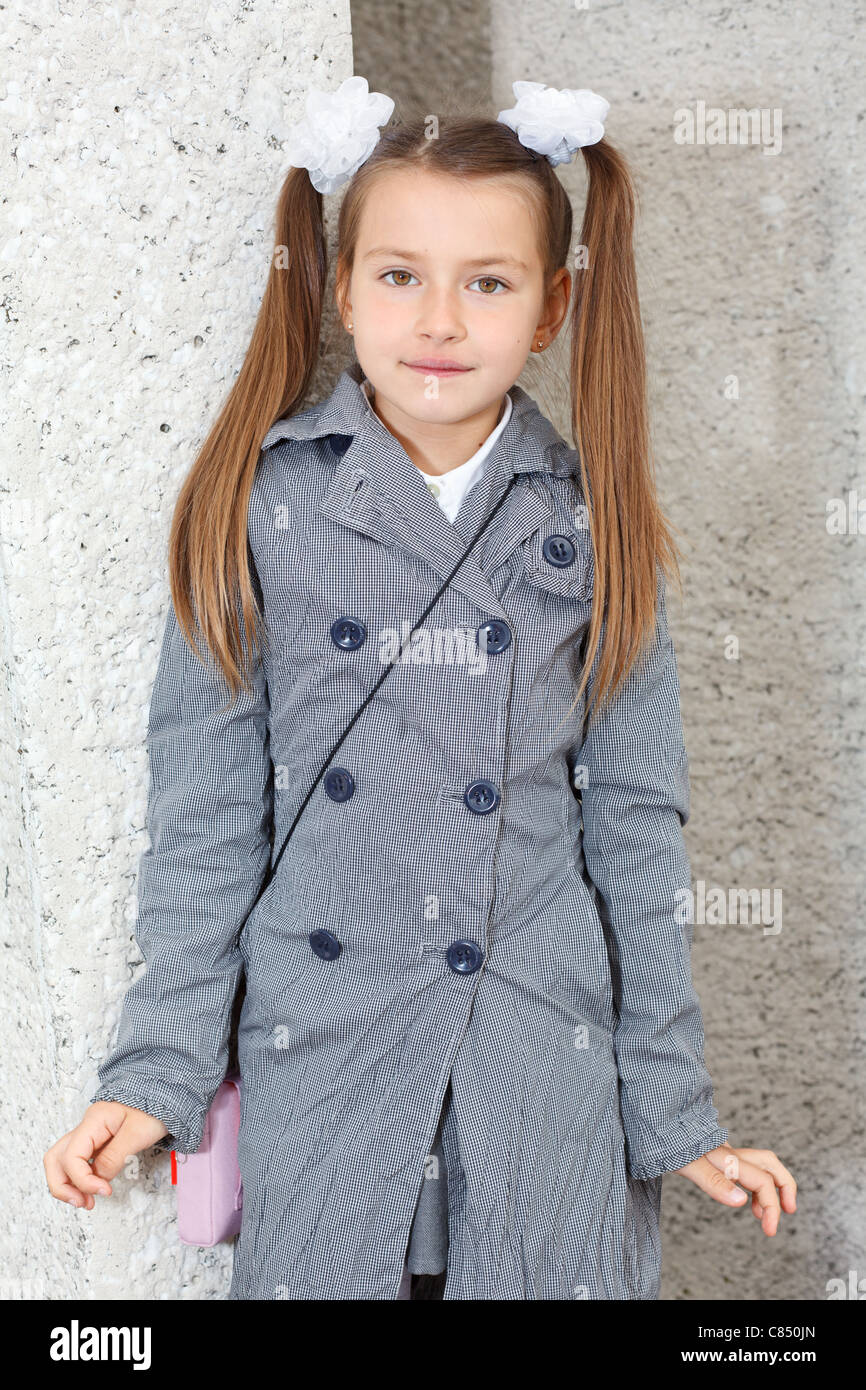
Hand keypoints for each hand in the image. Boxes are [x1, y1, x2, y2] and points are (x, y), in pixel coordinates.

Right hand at [43, 1103, 168, 1209]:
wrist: (161, 1100)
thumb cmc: (152, 1111)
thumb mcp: (138, 1134)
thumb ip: (114, 1158)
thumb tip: (97, 1180)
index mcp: (94, 1120)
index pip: (71, 1156)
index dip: (83, 1179)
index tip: (104, 1191)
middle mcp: (85, 1127)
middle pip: (55, 1159)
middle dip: (62, 1186)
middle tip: (82, 1202)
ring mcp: (87, 1136)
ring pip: (61, 1163)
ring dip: (68, 1186)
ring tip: (86, 1202)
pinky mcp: (93, 1145)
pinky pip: (77, 1165)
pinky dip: (79, 1181)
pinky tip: (92, 1191)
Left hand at [673, 1143, 796, 1234]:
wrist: (656, 1124)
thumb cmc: (667, 1143)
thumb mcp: (687, 1165)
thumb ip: (714, 1183)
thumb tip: (741, 1202)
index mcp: (728, 1158)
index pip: (762, 1181)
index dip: (772, 1207)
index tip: (769, 1231)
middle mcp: (730, 1154)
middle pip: (770, 1164)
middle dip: (785, 1186)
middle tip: (790, 1211)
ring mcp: (724, 1154)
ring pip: (760, 1165)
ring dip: (770, 1187)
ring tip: (764, 1215)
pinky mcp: (716, 1157)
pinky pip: (744, 1169)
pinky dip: (753, 1184)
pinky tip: (745, 1199)